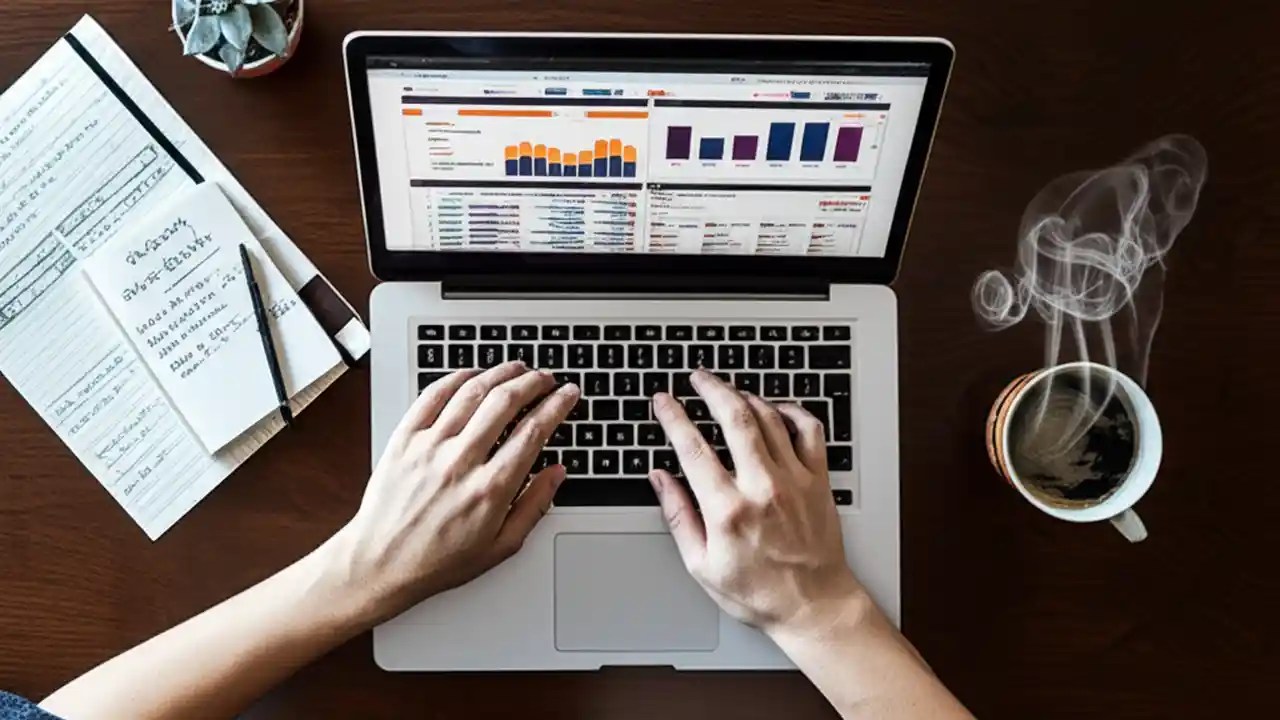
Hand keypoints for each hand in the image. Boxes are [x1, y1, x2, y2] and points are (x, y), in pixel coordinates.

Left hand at [334, 362, 578, 617]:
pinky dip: (456, 378)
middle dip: (534, 382)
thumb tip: (557, 473)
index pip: (534, 431)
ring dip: (500, 373)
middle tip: (546, 378)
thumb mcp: (501, 546)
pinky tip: (472, 374)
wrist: (379, 564)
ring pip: (471, 391)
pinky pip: (432, 396)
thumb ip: (534, 506)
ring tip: (516, 369)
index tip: (569, 394)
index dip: (557, 405)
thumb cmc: (438, 561)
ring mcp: (429, 447)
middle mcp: (460, 462)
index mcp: (490, 490)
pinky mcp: (404, 440)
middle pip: (505, 401)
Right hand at [650, 369, 859, 632]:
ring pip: (769, 417)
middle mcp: (762, 488)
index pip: (692, 447)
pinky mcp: (818, 480)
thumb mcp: (701, 565)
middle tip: (698, 377)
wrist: (814, 605)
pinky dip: (791, 410)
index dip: (673, 416)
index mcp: (727, 510)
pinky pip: (808, 429)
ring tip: (729, 390)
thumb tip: (660, 479)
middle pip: (734, 416)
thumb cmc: (759, 592)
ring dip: (745, 395)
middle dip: (711, 388)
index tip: (663, 401)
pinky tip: (776, 408)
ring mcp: (794, 480)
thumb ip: (678, 516)